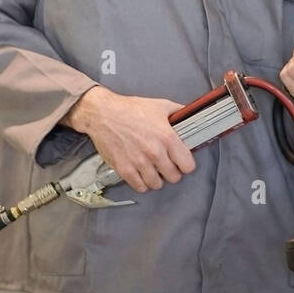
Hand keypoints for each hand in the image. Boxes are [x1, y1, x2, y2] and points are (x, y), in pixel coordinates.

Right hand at [61, 86, 193, 192]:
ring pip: (157, 184)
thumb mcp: (160, 105)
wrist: (103, 114)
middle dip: (172, 171)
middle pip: (174, 177)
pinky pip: (140, 187)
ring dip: (157, 178)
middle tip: (167, 164)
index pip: (188, 165)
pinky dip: (142, 183)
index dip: (186, 164)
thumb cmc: (130, 109)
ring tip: (153, 169)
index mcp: (167, 138)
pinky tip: (141, 173)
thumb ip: (179, 112)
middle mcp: (154, 153)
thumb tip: (190, 116)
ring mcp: (139, 163)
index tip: (182, 162)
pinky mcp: (124, 169)